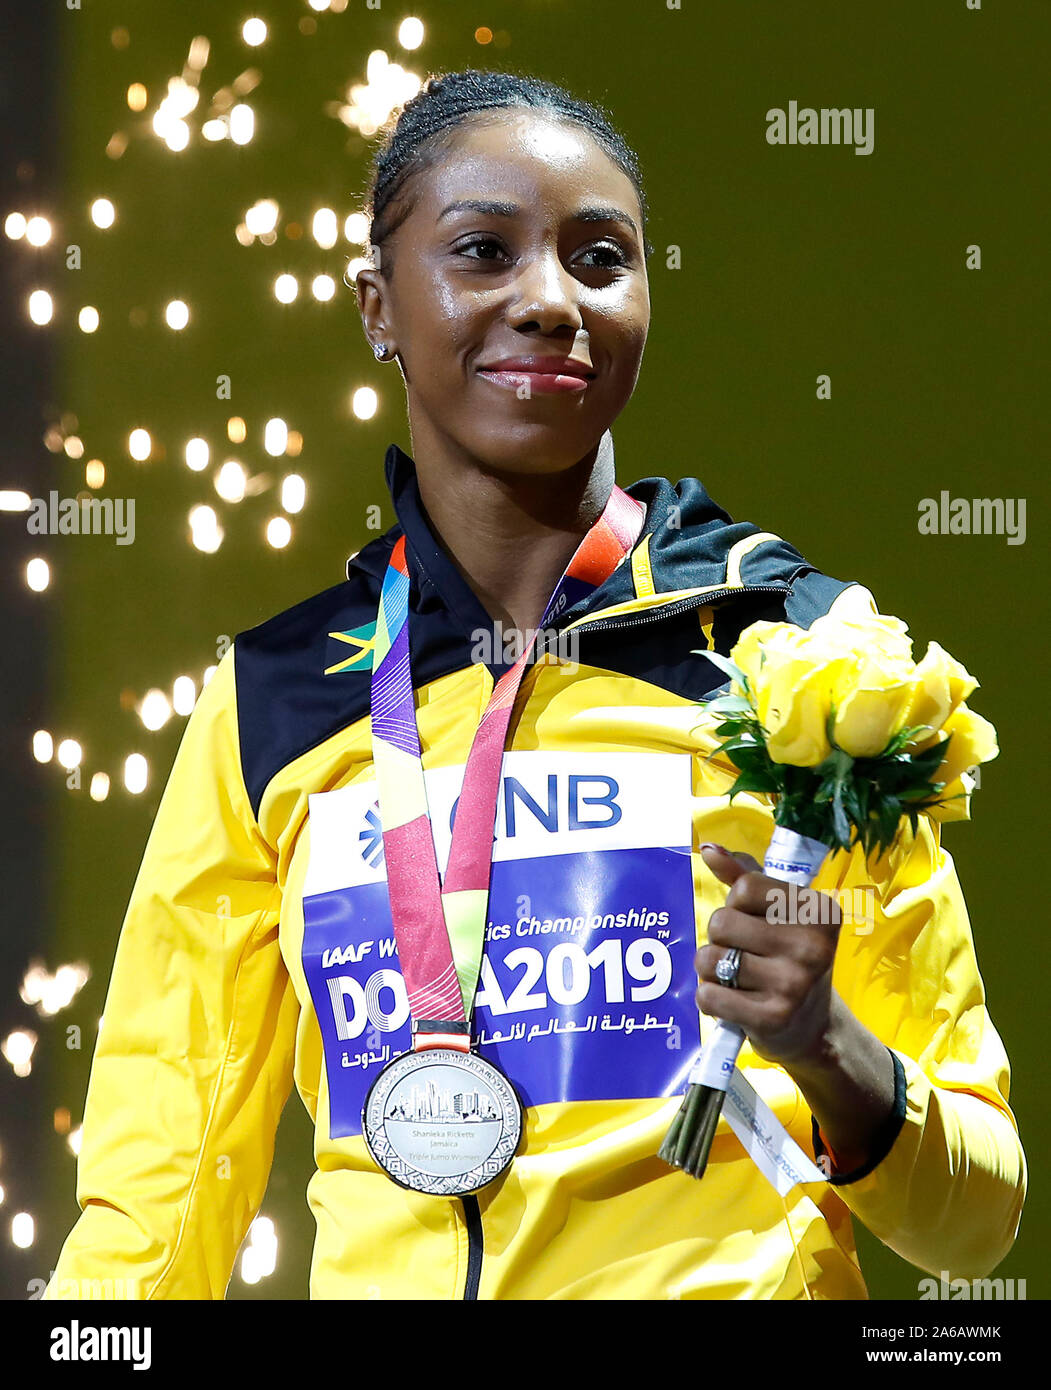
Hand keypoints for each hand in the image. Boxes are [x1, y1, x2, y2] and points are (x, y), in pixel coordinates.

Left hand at [694, 843, 840, 1068]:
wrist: (812, 1028)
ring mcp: (795, 984)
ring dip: (712, 969)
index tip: (757, 923)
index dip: (737, 905)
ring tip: (737, 978)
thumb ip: (743, 877)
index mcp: (820, 911)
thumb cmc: (788, 958)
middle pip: (722, 922)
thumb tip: (707, 848)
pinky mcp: (773, 1018)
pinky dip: (709, 998)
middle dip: (721, 938)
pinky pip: (708, 995)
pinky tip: (733, 1002)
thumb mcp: (776, 915)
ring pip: (710, 959)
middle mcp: (813, 946)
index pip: (744, 887)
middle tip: (745, 954)